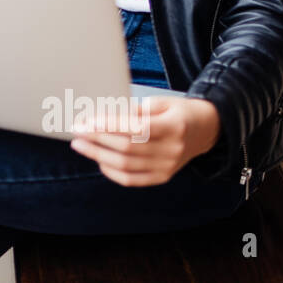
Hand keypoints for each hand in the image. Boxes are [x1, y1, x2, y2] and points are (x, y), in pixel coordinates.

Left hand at [68, 96, 220, 186]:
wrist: (206, 130)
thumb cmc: (179, 112)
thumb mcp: (162, 102)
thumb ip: (136, 110)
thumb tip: (104, 115)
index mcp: (173, 127)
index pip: (135, 129)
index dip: (109, 126)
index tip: (87, 121)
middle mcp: (172, 150)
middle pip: (127, 149)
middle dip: (97, 139)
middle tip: (77, 130)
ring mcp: (167, 167)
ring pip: (125, 166)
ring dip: (98, 155)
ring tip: (80, 144)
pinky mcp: (162, 177)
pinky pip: (132, 180)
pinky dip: (112, 172)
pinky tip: (98, 160)